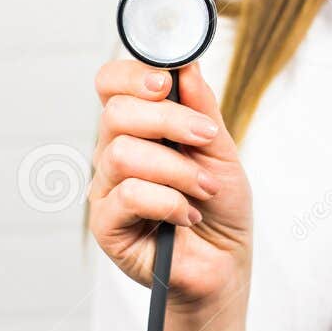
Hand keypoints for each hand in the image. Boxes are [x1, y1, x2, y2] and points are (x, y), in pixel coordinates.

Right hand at [87, 58, 252, 314]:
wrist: (225, 265)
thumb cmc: (220, 208)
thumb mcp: (220, 150)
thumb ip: (201, 109)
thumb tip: (187, 66)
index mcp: (137, 128)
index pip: (111, 84)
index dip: (132, 75)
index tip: (167, 82)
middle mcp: (113, 154)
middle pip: (116, 113)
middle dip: (170, 121)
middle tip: (206, 139)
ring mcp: (106, 190)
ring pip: (122, 154)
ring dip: (176, 170)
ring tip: (204, 189)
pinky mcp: (106, 226)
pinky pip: (129, 196)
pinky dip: (169, 202)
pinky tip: (187, 216)